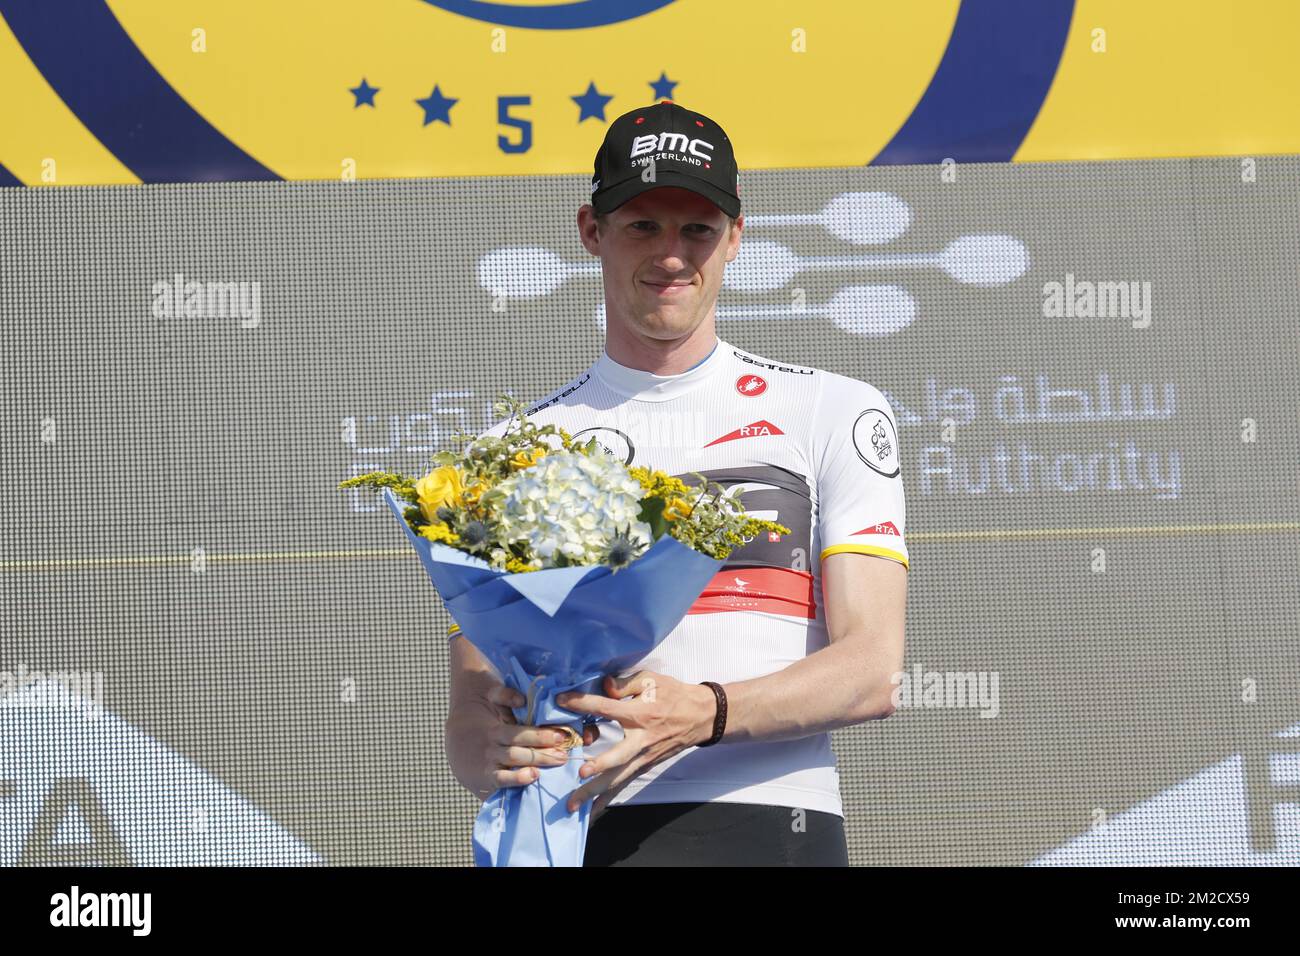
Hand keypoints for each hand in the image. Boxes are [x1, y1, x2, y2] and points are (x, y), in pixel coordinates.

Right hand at [445, 682, 598, 799]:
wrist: (457, 742)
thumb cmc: (483, 722)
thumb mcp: (490, 702)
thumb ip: (505, 696)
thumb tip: (522, 699)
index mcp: (496, 729)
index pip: (520, 732)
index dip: (541, 734)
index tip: (563, 735)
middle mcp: (493, 747)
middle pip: (520, 748)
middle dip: (544, 750)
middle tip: (565, 752)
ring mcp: (490, 763)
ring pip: (514, 761)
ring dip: (536, 761)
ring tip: (555, 762)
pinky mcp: (486, 779)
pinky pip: (501, 780)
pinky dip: (516, 779)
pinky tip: (532, 777)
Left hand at [555, 671, 716, 819]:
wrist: (701, 716)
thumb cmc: (674, 696)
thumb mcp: (652, 680)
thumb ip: (625, 683)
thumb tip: (604, 686)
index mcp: (639, 714)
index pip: (605, 708)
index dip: (583, 703)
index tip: (561, 701)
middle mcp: (640, 740)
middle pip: (616, 757)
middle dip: (598, 766)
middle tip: (579, 773)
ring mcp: (642, 758)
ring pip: (617, 779)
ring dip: (594, 793)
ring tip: (573, 805)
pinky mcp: (644, 767)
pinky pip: (623, 784)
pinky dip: (607, 799)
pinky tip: (592, 812)